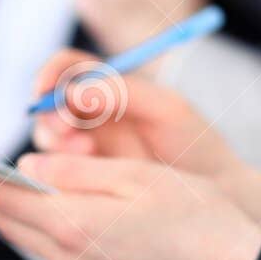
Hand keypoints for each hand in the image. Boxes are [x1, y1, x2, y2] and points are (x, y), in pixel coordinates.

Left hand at [0, 155, 260, 259]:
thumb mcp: (137, 176)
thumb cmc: (201, 219)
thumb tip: (30, 166)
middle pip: (13, 225)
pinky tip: (60, 219)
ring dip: (22, 217)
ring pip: (36, 244)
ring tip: (11, 189)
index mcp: (75, 226)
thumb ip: (75, 172)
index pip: (5, 198)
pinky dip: (51, 236)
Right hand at [30, 48, 237, 175]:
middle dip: (50, 115)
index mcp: (108, 87)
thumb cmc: (195, 142)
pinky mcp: (85, 180)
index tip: (44, 89)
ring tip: (88, 154)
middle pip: (48, 105)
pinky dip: (61, 170)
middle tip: (67, 130)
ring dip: (58, 144)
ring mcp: (85, 148)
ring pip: (48, 139)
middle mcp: (91, 115)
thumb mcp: (165, 108)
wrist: (216, 191)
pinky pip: (56, 172)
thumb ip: (120, 91)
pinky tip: (87, 175)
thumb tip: (71, 91)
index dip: (49, 74)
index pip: (65, 68)